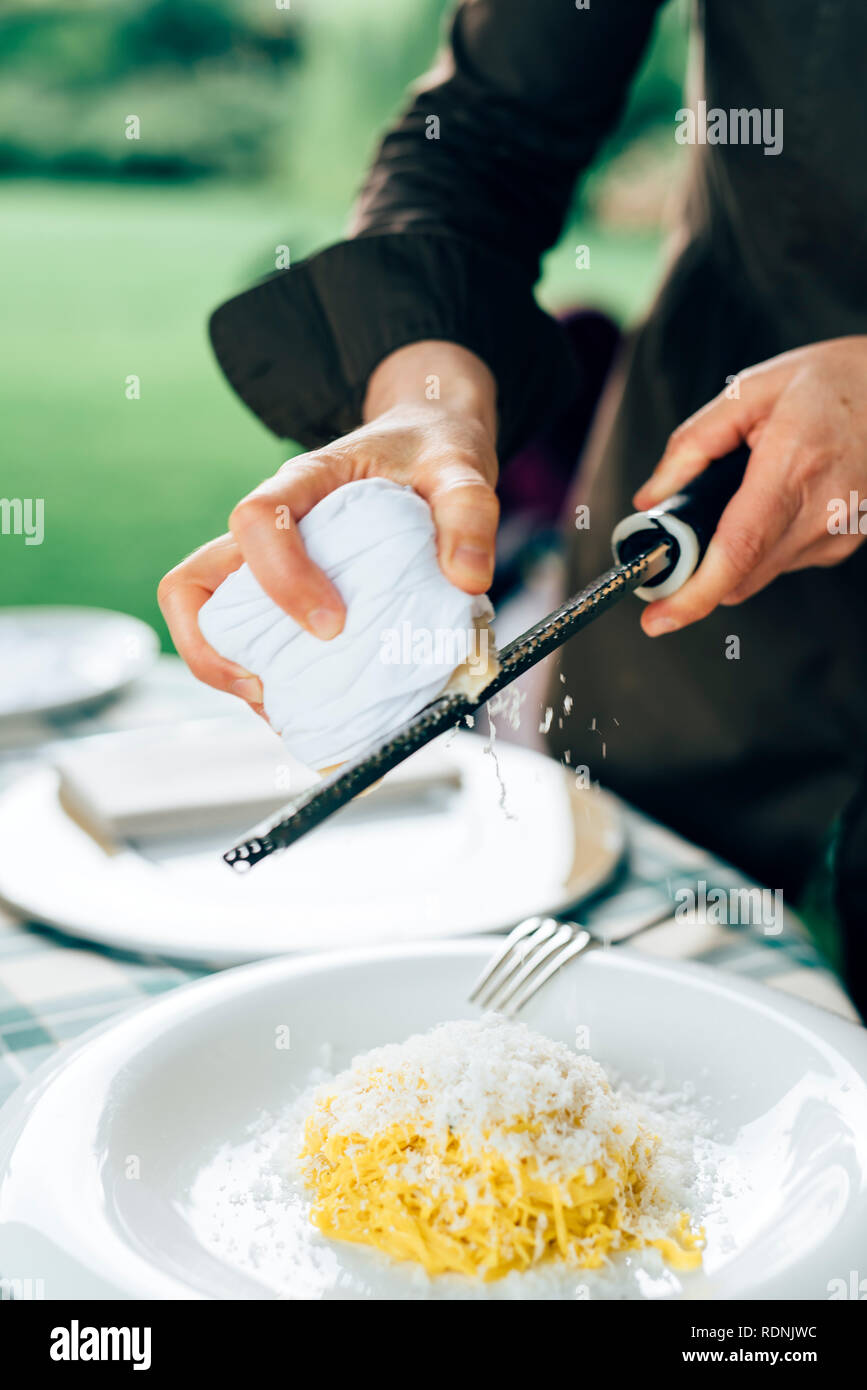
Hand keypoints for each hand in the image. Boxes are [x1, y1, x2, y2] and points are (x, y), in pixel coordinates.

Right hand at [158, 341, 498, 709]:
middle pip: (195, 582)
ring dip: (230, 670)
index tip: (333, 624)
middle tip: (271, 687)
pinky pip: (247, 640)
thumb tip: (467, 578)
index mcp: (305, 482)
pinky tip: (309, 702)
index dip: (281, 578)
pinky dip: (265, 678)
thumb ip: (470, 511)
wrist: (425, 447)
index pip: (257, 520)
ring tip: (284, 707)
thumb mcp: (462, 467)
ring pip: (207, 618)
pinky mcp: (283, 596)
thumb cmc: (431, 454)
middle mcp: (270, 526)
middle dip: (216, 646)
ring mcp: (269, 565)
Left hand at [632, 336, 866, 635]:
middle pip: (741, 576)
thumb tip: (652, 497)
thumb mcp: (751, 391)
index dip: (693, 594)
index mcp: (792, 466)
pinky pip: (786, 560)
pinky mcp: (846, 544)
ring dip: (735, 551)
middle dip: (698, 572)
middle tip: (679, 543)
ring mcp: (839, 533)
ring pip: (759, 572)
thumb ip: (692, 445)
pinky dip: (765, 542)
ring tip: (747, 494)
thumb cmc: (834, 381)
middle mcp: (822, 509)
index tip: (659, 619)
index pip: (738, 549)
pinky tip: (781, 497)